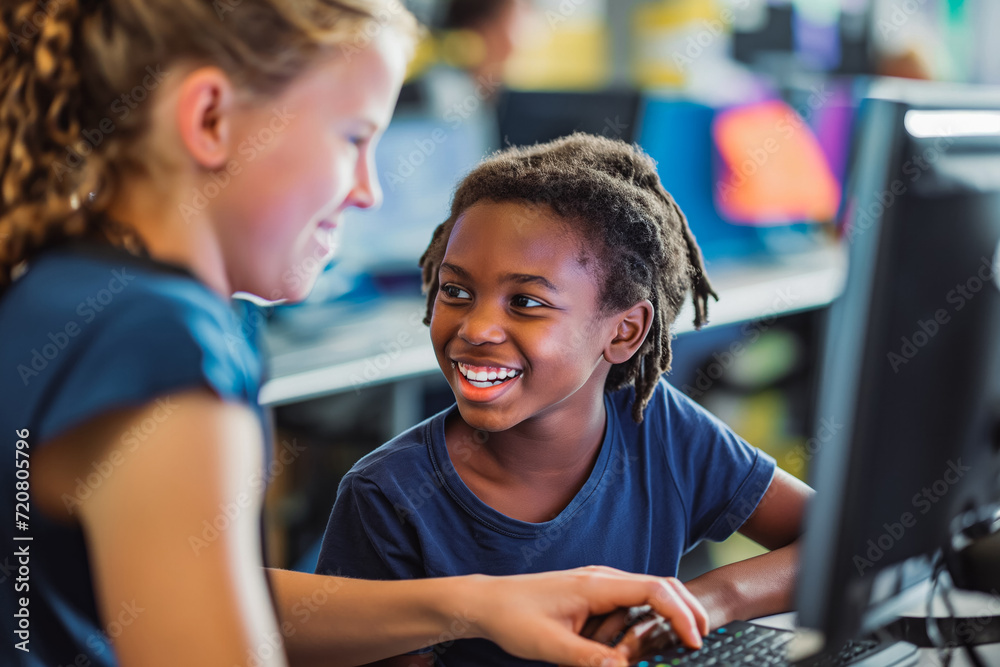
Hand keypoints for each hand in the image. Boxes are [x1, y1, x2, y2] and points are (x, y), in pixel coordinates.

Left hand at [469, 566, 708, 666]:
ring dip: (660, 619)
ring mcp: (597, 584)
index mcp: (596, 585)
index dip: (681, 614)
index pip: (654, 590)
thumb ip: (591, 659)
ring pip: (645, 597)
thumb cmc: (513, 617)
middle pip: (660, 586)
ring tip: (661, 648)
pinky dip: (640, 622)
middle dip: (685, 610)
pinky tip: (633, 643)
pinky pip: (627, 605)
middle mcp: (602, 579)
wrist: (486, 602)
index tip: (695, 640)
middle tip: (699, 639)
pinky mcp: (592, 595)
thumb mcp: (551, 646)